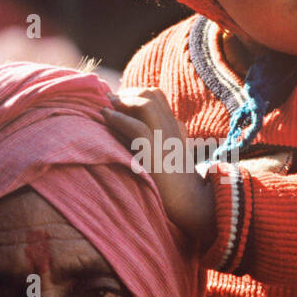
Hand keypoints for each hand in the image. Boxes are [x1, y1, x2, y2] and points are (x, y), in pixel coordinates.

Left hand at [102, 88, 216, 248]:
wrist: (191, 203)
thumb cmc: (176, 185)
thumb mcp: (169, 156)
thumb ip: (158, 141)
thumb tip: (129, 133)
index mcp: (175, 127)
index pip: (157, 97)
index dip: (135, 94)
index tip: (118, 101)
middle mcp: (172, 127)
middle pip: (151, 94)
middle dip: (127, 93)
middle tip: (109, 100)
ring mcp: (165, 136)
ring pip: (146, 102)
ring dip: (122, 100)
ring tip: (105, 104)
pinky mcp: (156, 150)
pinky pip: (136, 126)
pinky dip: (118, 118)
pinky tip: (105, 117)